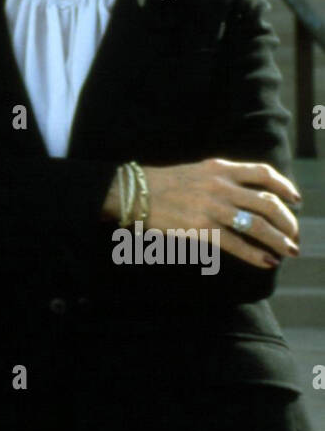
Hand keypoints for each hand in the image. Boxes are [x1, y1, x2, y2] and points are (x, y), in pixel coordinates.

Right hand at [142, 158, 300, 268]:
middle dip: (287, 221)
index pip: (263, 173)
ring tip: (288, 251)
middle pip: (267, 201)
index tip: (296, 199)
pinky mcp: (201, 228)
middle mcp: (220, 185)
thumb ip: (224, 180)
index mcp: (220, 168)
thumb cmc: (165, 183)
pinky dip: (256, 254)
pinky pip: (237, 243)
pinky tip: (266, 261)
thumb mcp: (198, 171)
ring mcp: (211, 207)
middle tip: (293, 234)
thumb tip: (251, 198)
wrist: (135, 192)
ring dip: (279, 240)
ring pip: (258, 224)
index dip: (285, 186)